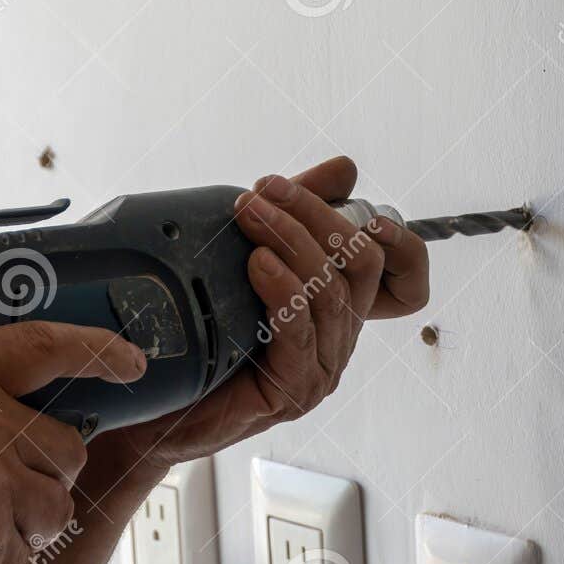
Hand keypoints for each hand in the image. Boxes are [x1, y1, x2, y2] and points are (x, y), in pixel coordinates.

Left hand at [102, 156, 429, 470]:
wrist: (156, 396)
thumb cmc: (202, 325)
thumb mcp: (250, 251)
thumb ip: (297, 212)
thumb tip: (346, 168)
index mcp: (340, 303)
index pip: (406, 274)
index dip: (402, 241)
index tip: (360, 205)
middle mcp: (341, 336)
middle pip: (361, 265)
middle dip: (314, 216)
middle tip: (262, 192)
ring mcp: (321, 368)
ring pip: (329, 293)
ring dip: (288, 242)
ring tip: (247, 214)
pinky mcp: (293, 393)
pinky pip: (301, 335)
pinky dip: (282, 291)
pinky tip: (257, 265)